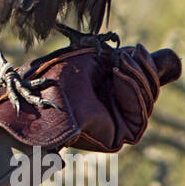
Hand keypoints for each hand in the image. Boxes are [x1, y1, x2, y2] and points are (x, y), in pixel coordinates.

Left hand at [0, 43, 181, 152]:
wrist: (35, 100)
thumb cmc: (53, 78)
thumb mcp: (90, 59)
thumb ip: (120, 58)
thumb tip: (149, 55)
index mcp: (106, 89)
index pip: (140, 79)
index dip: (146, 66)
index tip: (138, 49)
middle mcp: (113, 107)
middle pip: (148, 89)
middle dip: (144, 68)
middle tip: (131, 53)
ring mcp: (117, 122)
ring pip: (147, 100)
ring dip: (138, 76)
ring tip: (120, 63)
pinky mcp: (119, 136)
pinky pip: (140, 114)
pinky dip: (134, 90)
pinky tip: (119, 76)